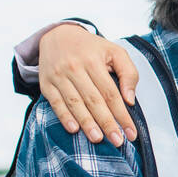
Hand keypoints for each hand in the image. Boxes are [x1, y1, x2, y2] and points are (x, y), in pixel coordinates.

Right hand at [39, 23, 139, 146]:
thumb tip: (129, 99)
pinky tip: (74, 129)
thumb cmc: (91, 48)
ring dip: (87, 123)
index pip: (111, 93)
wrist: (58, 35)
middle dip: (107, 123)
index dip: (122, 114)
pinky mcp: (46, 84)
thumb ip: (128, 73)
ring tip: (98, 139)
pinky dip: (64, 117)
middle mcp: (75, 68)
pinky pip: (56, 103)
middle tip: (117, 141)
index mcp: (94, 61)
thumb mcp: (114, 51)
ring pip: (75, 103)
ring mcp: (58, 76)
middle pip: (94, 100)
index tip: (131, 132)